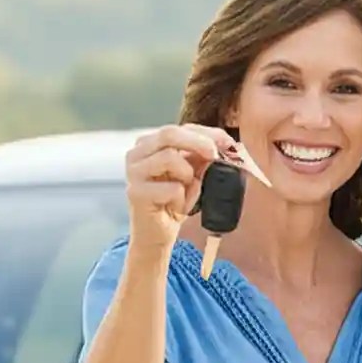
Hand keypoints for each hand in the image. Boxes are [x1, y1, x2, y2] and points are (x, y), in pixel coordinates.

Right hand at [124, 124, 235, 248]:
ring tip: (186, 191)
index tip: (228, 143)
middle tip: (214, 155)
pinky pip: (171, 188)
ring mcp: (133, 172)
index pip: (179, 128)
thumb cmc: (174, 200)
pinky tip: (176, 208)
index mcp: (149, 143)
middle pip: (169, 134)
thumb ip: (202, 156)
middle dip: (198, 142)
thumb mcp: (192, 173)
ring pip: (169, 157)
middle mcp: (136, 153)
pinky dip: (182, 199)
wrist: (157, 234)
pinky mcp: (135, 193)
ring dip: (188, 176)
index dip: (206, 132)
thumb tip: (226, 143)